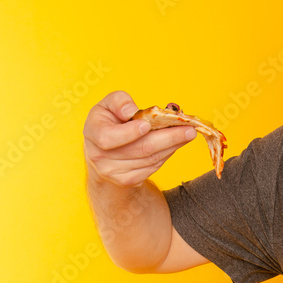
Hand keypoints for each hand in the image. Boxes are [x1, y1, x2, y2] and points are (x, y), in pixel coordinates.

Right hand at [84, 90, 198, 186]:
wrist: (102, 153)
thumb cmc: (109, 122)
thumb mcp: (107, 105)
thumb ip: (118, 101)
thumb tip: (131, 110)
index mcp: (93, 133)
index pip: (108, 138)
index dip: (129, 132)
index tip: (147, 125)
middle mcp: (100, 157)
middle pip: (140, 149)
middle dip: (168, 138)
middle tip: (189, 129)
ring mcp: (114, 172)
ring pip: (151, 159)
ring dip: (173, 146)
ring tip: (187, 134)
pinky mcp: (128, 181)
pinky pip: (153, 167)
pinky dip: (167, 154)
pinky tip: (176, 144)